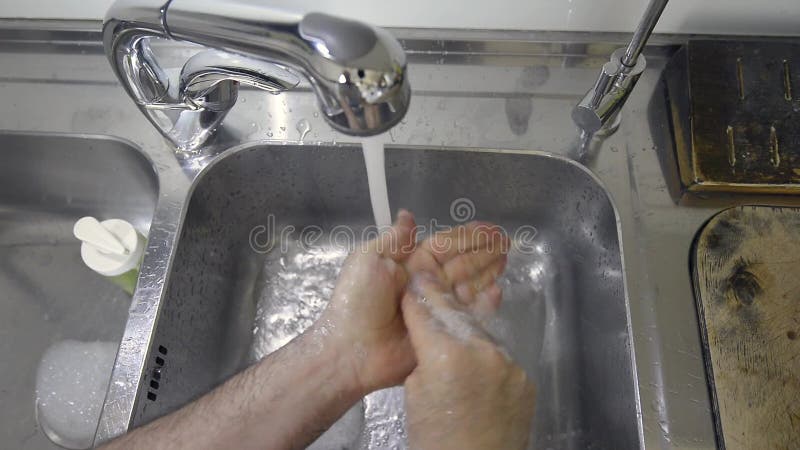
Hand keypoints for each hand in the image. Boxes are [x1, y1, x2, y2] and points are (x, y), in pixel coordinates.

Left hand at [318, 212, 509, 394]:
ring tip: (506, 259)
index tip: (490, 228)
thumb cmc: (357, 300)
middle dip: (484, 251)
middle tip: (507, 241)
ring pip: (468, 286)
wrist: (351, 349)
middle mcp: (426, 284)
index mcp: (409, 265)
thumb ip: (394, 240)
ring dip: (487, 272)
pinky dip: (484, 304)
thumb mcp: (369, 260)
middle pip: (462, 263)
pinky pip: (468, 315)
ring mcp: (436, 308)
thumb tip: (408, 214)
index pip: (445, 245)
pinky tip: (497, 291)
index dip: (468, 236)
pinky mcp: (442, 332)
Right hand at [402, 272, 535, 449]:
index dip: (417, 295)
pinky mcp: (525, 377)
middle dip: (441, 301)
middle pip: (457, 314)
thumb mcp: (414, 391)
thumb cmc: (434, 439)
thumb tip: (430, 332)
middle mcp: (483, 349)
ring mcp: (509, 363)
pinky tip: (474, 364)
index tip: (415, 279)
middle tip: (431, 283)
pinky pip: (499, 356)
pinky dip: (485, 356)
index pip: (426, 311)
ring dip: (465, 329)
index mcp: (447, 353)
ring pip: (480, 334)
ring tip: (451, 327)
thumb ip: (423, 352)